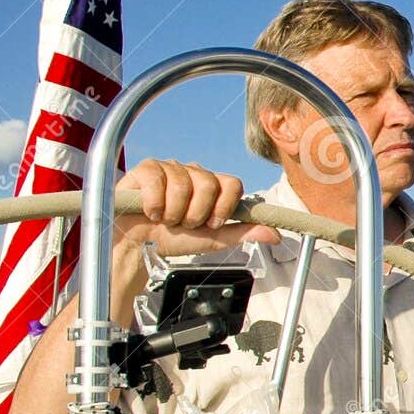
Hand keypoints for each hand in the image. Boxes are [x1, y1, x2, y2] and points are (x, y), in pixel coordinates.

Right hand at [115, 159, 279, 258]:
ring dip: (174, 212)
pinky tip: (150, 211)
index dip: (224, 207)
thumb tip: (276, 235)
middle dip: (196, 214)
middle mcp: (193, 172)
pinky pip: (158, 180)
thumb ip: (243, 233)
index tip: (210, 224)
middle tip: (183, 223)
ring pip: (184, 184)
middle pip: (210, 184)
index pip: (233, 184)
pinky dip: (154, 203)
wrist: (137, 246)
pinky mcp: (146, 169)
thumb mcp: (213, 239)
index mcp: (212, 186)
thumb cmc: (173, 239)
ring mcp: (170, 168)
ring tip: (165, 219)